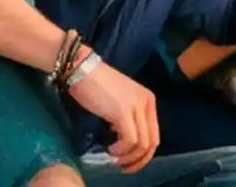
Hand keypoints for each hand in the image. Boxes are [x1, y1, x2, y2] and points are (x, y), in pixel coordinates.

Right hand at [67, 57, 159, 172]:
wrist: (81, 69)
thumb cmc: (96, 86)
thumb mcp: (119, 103)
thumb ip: (127, 118)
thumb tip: (126, 142)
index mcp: (148, 100)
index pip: (154, 135)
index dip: (143, 154)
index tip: (128, 162)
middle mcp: (146, 102)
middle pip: (152, 142)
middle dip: (139, 160)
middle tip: (122, 167)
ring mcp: (136, 106)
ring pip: (143, 144)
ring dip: (128, 157)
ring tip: (114, 157)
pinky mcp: (123, 111)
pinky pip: (130, 140)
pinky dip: (121, 150)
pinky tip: (110, 149)